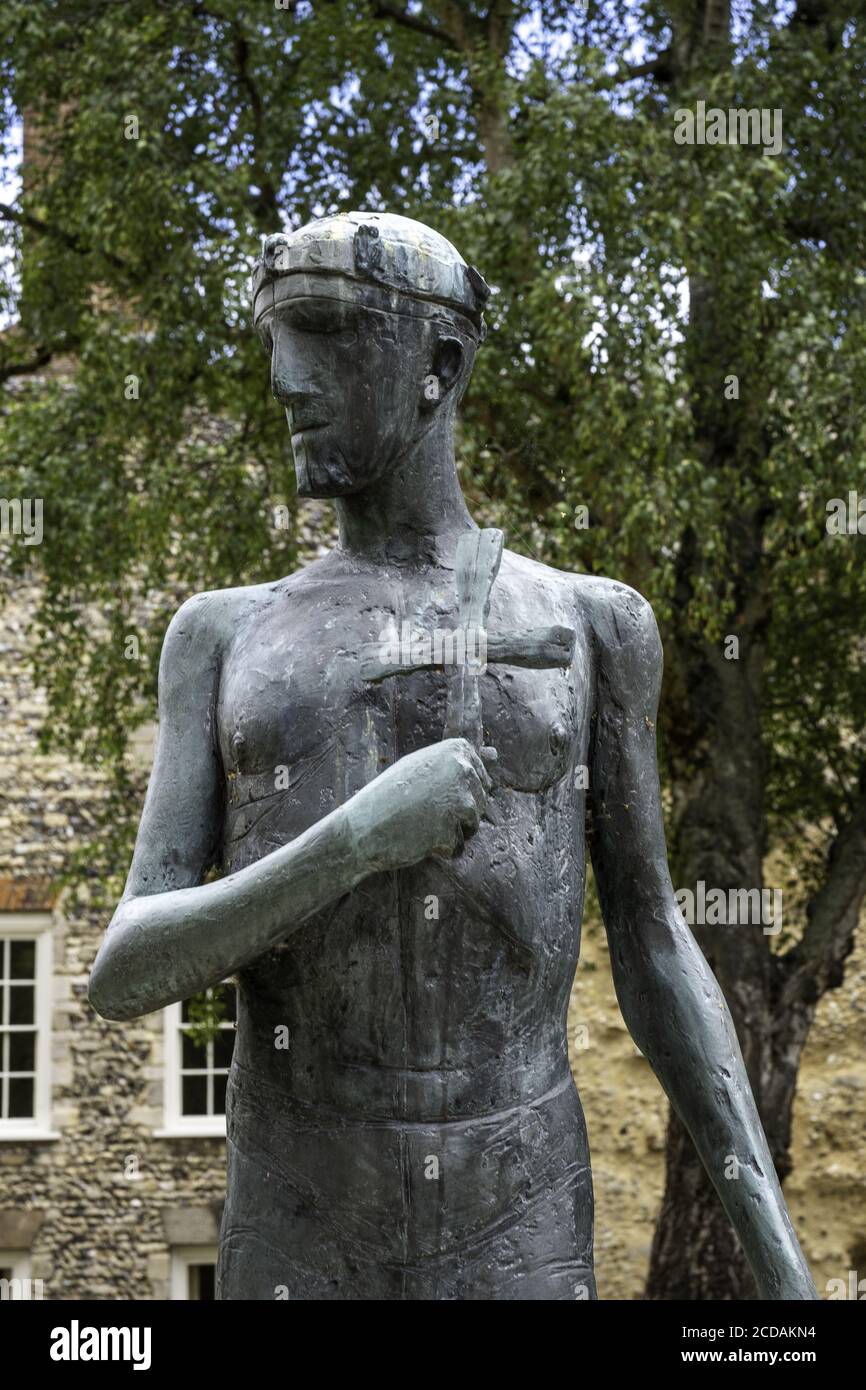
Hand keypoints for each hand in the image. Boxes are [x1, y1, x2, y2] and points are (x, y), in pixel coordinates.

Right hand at [344, 738, 491, 874]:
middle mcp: (463, 770)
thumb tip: (496, 754)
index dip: (457, 792)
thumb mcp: (425, 768)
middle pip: (480, 803)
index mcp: (458, 749)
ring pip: (472, 825)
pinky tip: (418, 837)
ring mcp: (459, 800)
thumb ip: (459, 762)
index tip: (433, 791)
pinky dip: (441, 848)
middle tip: (423, 809)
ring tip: (421, 822)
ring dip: (450, 831)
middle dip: (457, 813)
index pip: (482, 779)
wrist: (362, 826)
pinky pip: (458, 846)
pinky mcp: (452, 829)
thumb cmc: (391, 795)